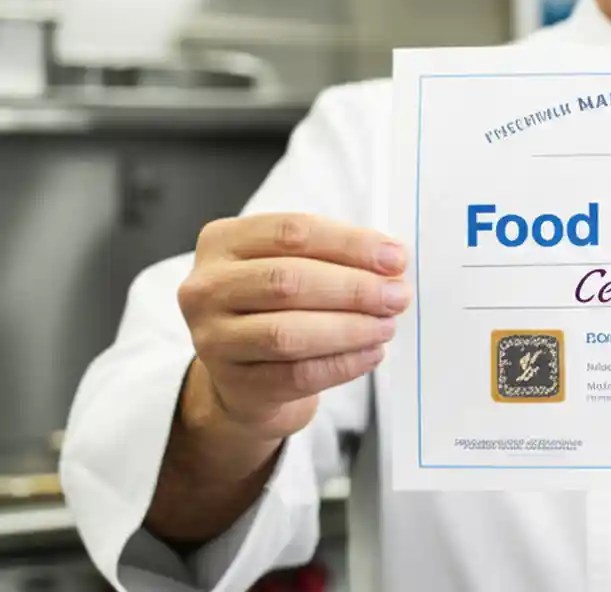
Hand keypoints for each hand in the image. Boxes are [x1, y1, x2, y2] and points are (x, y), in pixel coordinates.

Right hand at [177, 214, 410, 439]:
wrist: (245, 373)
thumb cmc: (276, 306)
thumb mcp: (292, 265)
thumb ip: (335, 256)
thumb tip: (392, 260)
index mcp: (223, 241)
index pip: (292, 232)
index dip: (350, 243)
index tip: (395, 257)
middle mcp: (207, 288)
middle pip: (288, 281)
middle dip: (353, 288)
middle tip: (397, 295)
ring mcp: (213, 339)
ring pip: (288, 332)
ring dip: (349, 328)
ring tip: (386, 325)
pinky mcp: (234, 383)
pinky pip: (296, 375)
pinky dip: (342, 363)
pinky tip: (371, 353)